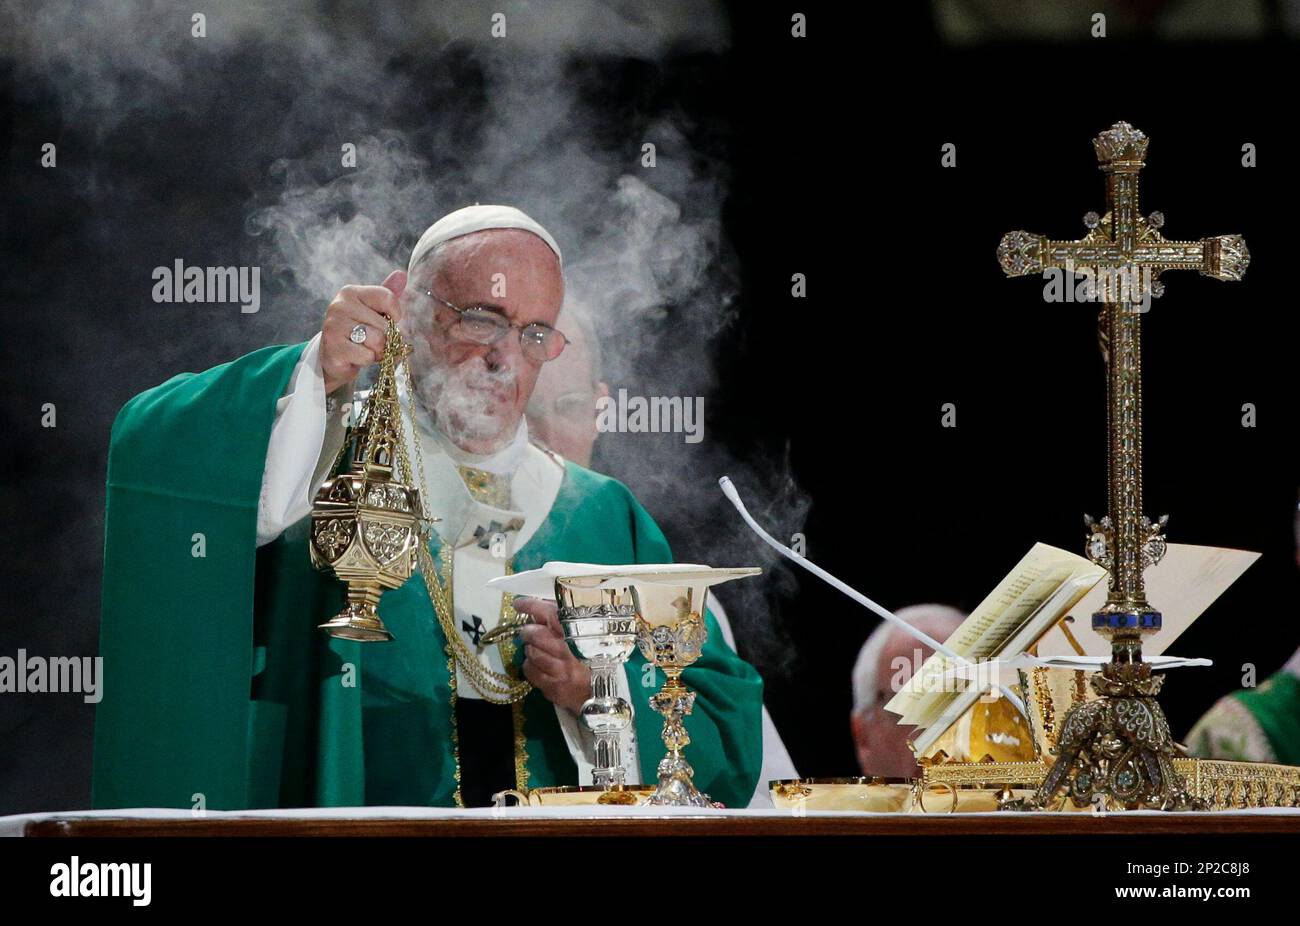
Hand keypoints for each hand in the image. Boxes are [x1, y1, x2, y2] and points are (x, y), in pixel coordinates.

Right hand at [320, 269, 406, 393]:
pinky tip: (356, 357)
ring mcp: (334, 326)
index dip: (397, 314)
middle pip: (384, 324)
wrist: (335, 357)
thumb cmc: (358, 332)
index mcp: (351, 292)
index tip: (390, 321)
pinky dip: (367, 360)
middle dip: (386, 339)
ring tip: (366, 348)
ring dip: (378, 351)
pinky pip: (367, 356)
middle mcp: (339, 305)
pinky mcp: (333, 347)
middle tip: (373, 341)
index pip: (387, 297)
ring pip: (377, 341)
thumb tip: (401, 274)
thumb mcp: (373, 310)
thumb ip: (387, 294)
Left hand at [513, 597, 590, 713]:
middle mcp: (571, 651)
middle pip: (537, 635)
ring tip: (535, 649)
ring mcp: (562, 671)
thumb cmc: (594, 657)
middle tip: (528, 632)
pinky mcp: (555, 687)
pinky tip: (538, 664)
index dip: (532, 605)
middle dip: (528, 631)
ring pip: (532, 654)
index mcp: (580, 632)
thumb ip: (564, 620)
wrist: (608, 691)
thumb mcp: (585, 635)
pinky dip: (530, 666)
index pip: (552, 613)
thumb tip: (541, 609)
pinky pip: (531, 672)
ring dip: (530, 649)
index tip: (519, 603)